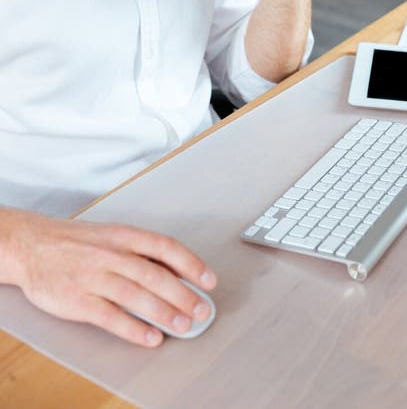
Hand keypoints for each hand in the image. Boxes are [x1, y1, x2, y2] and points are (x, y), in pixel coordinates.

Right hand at [5, 209, 215, 346]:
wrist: (33, 246)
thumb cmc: (77, 242)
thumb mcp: (112, 235)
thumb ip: (142, 252)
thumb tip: (178, 271)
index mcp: (124, 235)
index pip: (165, 247)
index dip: (191, 264)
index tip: (209, 280)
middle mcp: (112, 253)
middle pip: (155, 275)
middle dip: (183, 294)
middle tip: (201, 311)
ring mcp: (95, 276)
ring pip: (136, 295)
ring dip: (164, 312)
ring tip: (183, 325)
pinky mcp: (78, 300)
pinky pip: (111, 317)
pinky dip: (133, 328)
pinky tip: (150, 337)